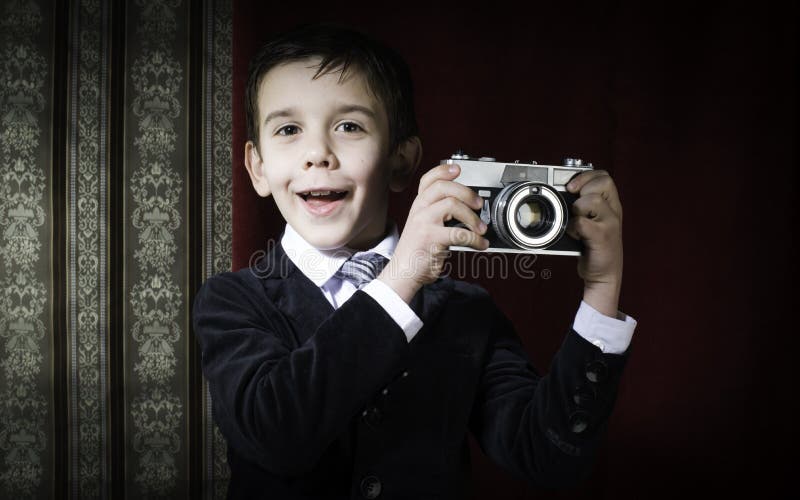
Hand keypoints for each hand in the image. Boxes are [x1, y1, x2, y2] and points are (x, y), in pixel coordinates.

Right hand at [379, 163, 487, 302]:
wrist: (403, 273)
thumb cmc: (417, 252)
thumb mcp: (424, 226)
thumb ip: (439, 213)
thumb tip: (468, 206)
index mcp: (418, 205)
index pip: (428, 180)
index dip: (443, 171)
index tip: (458, 169)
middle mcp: (419, 210)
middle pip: (443, 187)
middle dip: (467, 193)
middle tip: (479, 205)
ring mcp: (423, 223)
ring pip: (452, 205)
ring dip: (473, 217)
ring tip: (481, 228)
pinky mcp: (431, 239)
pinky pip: (459, 233)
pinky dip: (475, 239)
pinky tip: (480, 244)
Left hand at [565, 170, 623, 316]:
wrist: (604, 275)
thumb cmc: (595, 247)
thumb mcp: (594, 222)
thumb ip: (585, 206)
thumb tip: (562, 192)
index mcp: (612, 205)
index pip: (604, 177)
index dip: (587, 176)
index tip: (571, 186)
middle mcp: (614, 212)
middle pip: (603, 183)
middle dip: (584, 188)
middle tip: (575, 204)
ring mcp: (610, 223)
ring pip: (592, 200)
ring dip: (577, 209)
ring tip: (576, 222)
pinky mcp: (602, 237)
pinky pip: (582, 222)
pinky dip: (573, 227)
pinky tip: (574, 235)